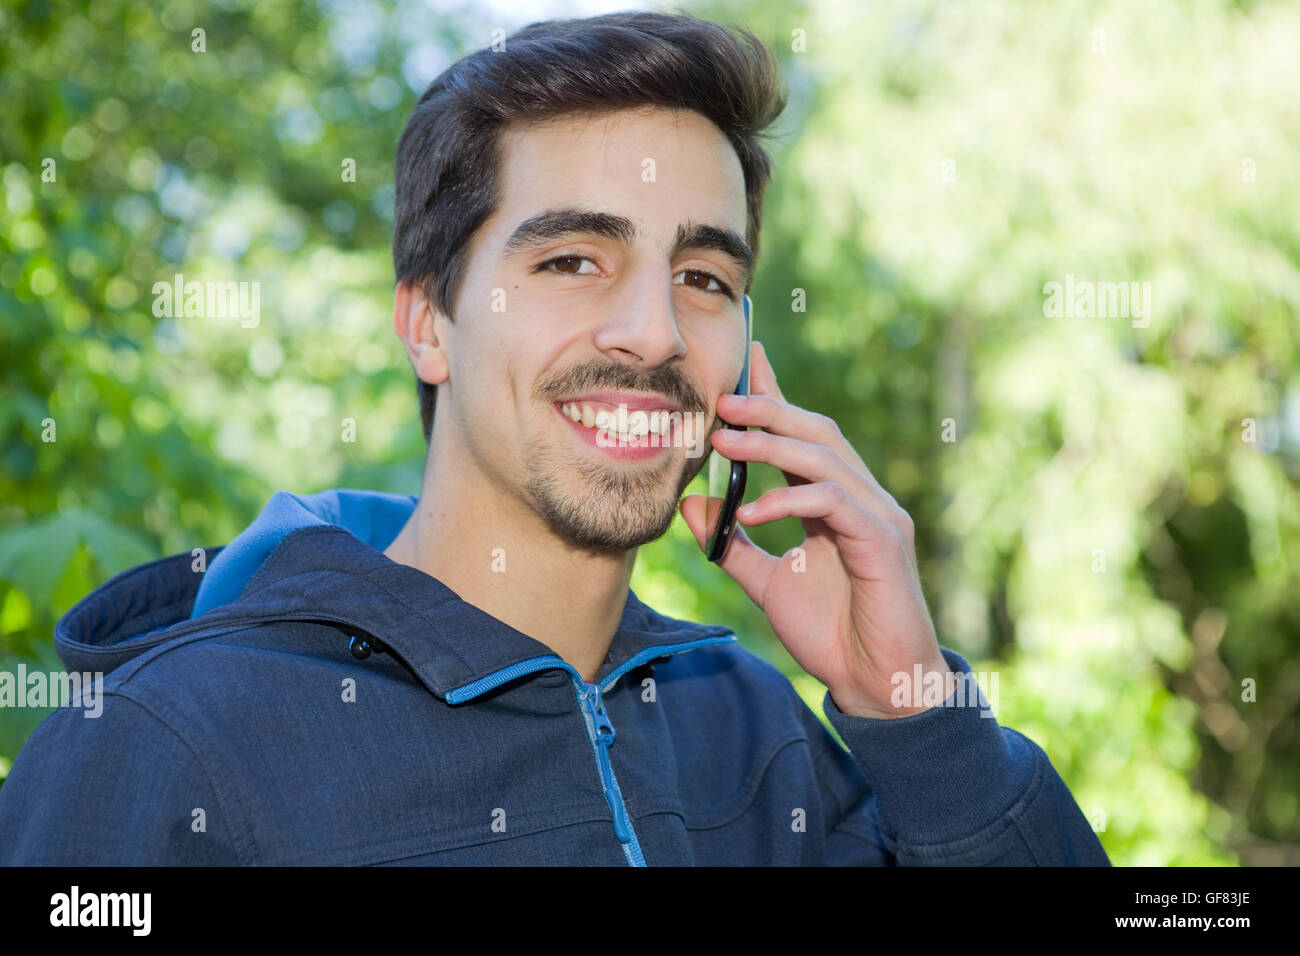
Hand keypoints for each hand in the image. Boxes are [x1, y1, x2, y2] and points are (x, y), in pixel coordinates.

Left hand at [680, 341, 955, 718]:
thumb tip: (692, 503)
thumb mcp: (767, 582)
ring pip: (825, 458)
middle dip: (770, 409)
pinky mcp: (883, 541)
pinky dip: (790, 499)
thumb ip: (732, 543)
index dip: (776, 396)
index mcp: (836, 502)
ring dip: (771, 444)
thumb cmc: (833, 633)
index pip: (804, 436)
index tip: (746, 360)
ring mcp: (877, 516)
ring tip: (725, 440)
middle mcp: (862, 498)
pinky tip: (754, 508)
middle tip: (722, 399)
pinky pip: (833, 503)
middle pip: (817, 432)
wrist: (877, 684)